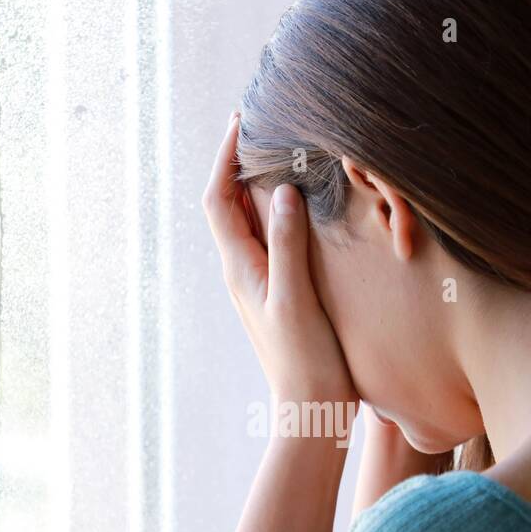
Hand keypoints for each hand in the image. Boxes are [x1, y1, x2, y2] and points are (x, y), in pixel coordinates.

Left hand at [202, 113, 357, 407]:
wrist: (312, 410)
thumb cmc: (305, 361)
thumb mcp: (297, 300)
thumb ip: (288, 245)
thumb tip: (279, 192)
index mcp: (240, 268)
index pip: (218, 199)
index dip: (225, 158)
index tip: (241, 121)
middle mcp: (244, 271)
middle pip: (230, 204)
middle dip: (239, 163)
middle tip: (262, 125)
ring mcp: (262, 281)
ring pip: (252, 221)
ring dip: (259, 185)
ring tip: (282, 151)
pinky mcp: (283, 292)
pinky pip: (274, 239)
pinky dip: (281, 212)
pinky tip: (304, 204)